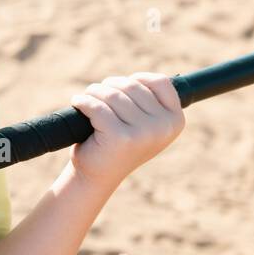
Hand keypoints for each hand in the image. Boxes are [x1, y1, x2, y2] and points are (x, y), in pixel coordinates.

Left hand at [67, 72, 184, 189]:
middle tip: (96, 95)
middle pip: (132, 85)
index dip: (138, 78)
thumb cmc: (117, 144)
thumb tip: (139, 79)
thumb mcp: (142, 123)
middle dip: (109, 86)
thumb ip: (148, 102)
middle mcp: (164, 127)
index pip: (161, 82)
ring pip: (112, 94)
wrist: (96, 176)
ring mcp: (144, 133)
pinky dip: (83, 102)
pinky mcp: (120, 137)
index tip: (121, 87)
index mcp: (175, 121)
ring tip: (86, 100)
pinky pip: (97, 107)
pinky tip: (78, 104)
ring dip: (94, 92)